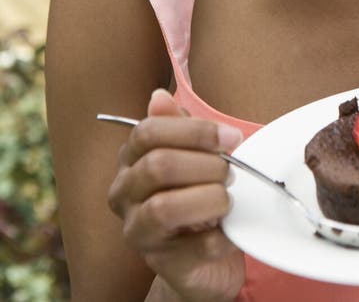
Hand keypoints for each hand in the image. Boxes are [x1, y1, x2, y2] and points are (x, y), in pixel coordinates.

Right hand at [108, 89, 244, 301]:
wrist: (204, 259)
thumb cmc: (198, 195)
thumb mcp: (192, 155)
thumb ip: (178, 126)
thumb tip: (158, 97)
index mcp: (131, 160)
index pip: (148, 132)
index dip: (194, 130)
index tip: (231, 137)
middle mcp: (124, 194)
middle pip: (158, 165)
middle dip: (206, 164)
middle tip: (231, 171)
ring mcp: (139, 231)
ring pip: (164, 207)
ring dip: (209, 198)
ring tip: (228, 199)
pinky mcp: (162, 265)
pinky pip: (193, 247)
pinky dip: (221, 235)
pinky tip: (231, 229)